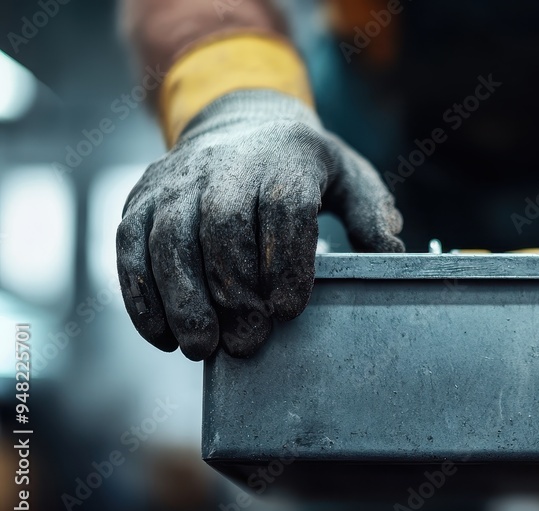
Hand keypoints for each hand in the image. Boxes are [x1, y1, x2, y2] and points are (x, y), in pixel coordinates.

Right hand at [117, 90, 403, 359]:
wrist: (239, 119)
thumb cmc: (301, 163)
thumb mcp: (349, 177)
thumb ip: (371, 215)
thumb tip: (393, 254)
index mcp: (284, 159)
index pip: (283, 207)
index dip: (285, 261)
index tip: (288, 311)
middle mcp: (225, 165)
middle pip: (221, 225)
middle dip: (232, 290)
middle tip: (247, 342)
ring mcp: (176, 180)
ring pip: (167, 238)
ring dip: (182, 300)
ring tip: (202, 348)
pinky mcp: (142, 199)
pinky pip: (130, 247)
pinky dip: (141, 295)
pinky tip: (163, 336)